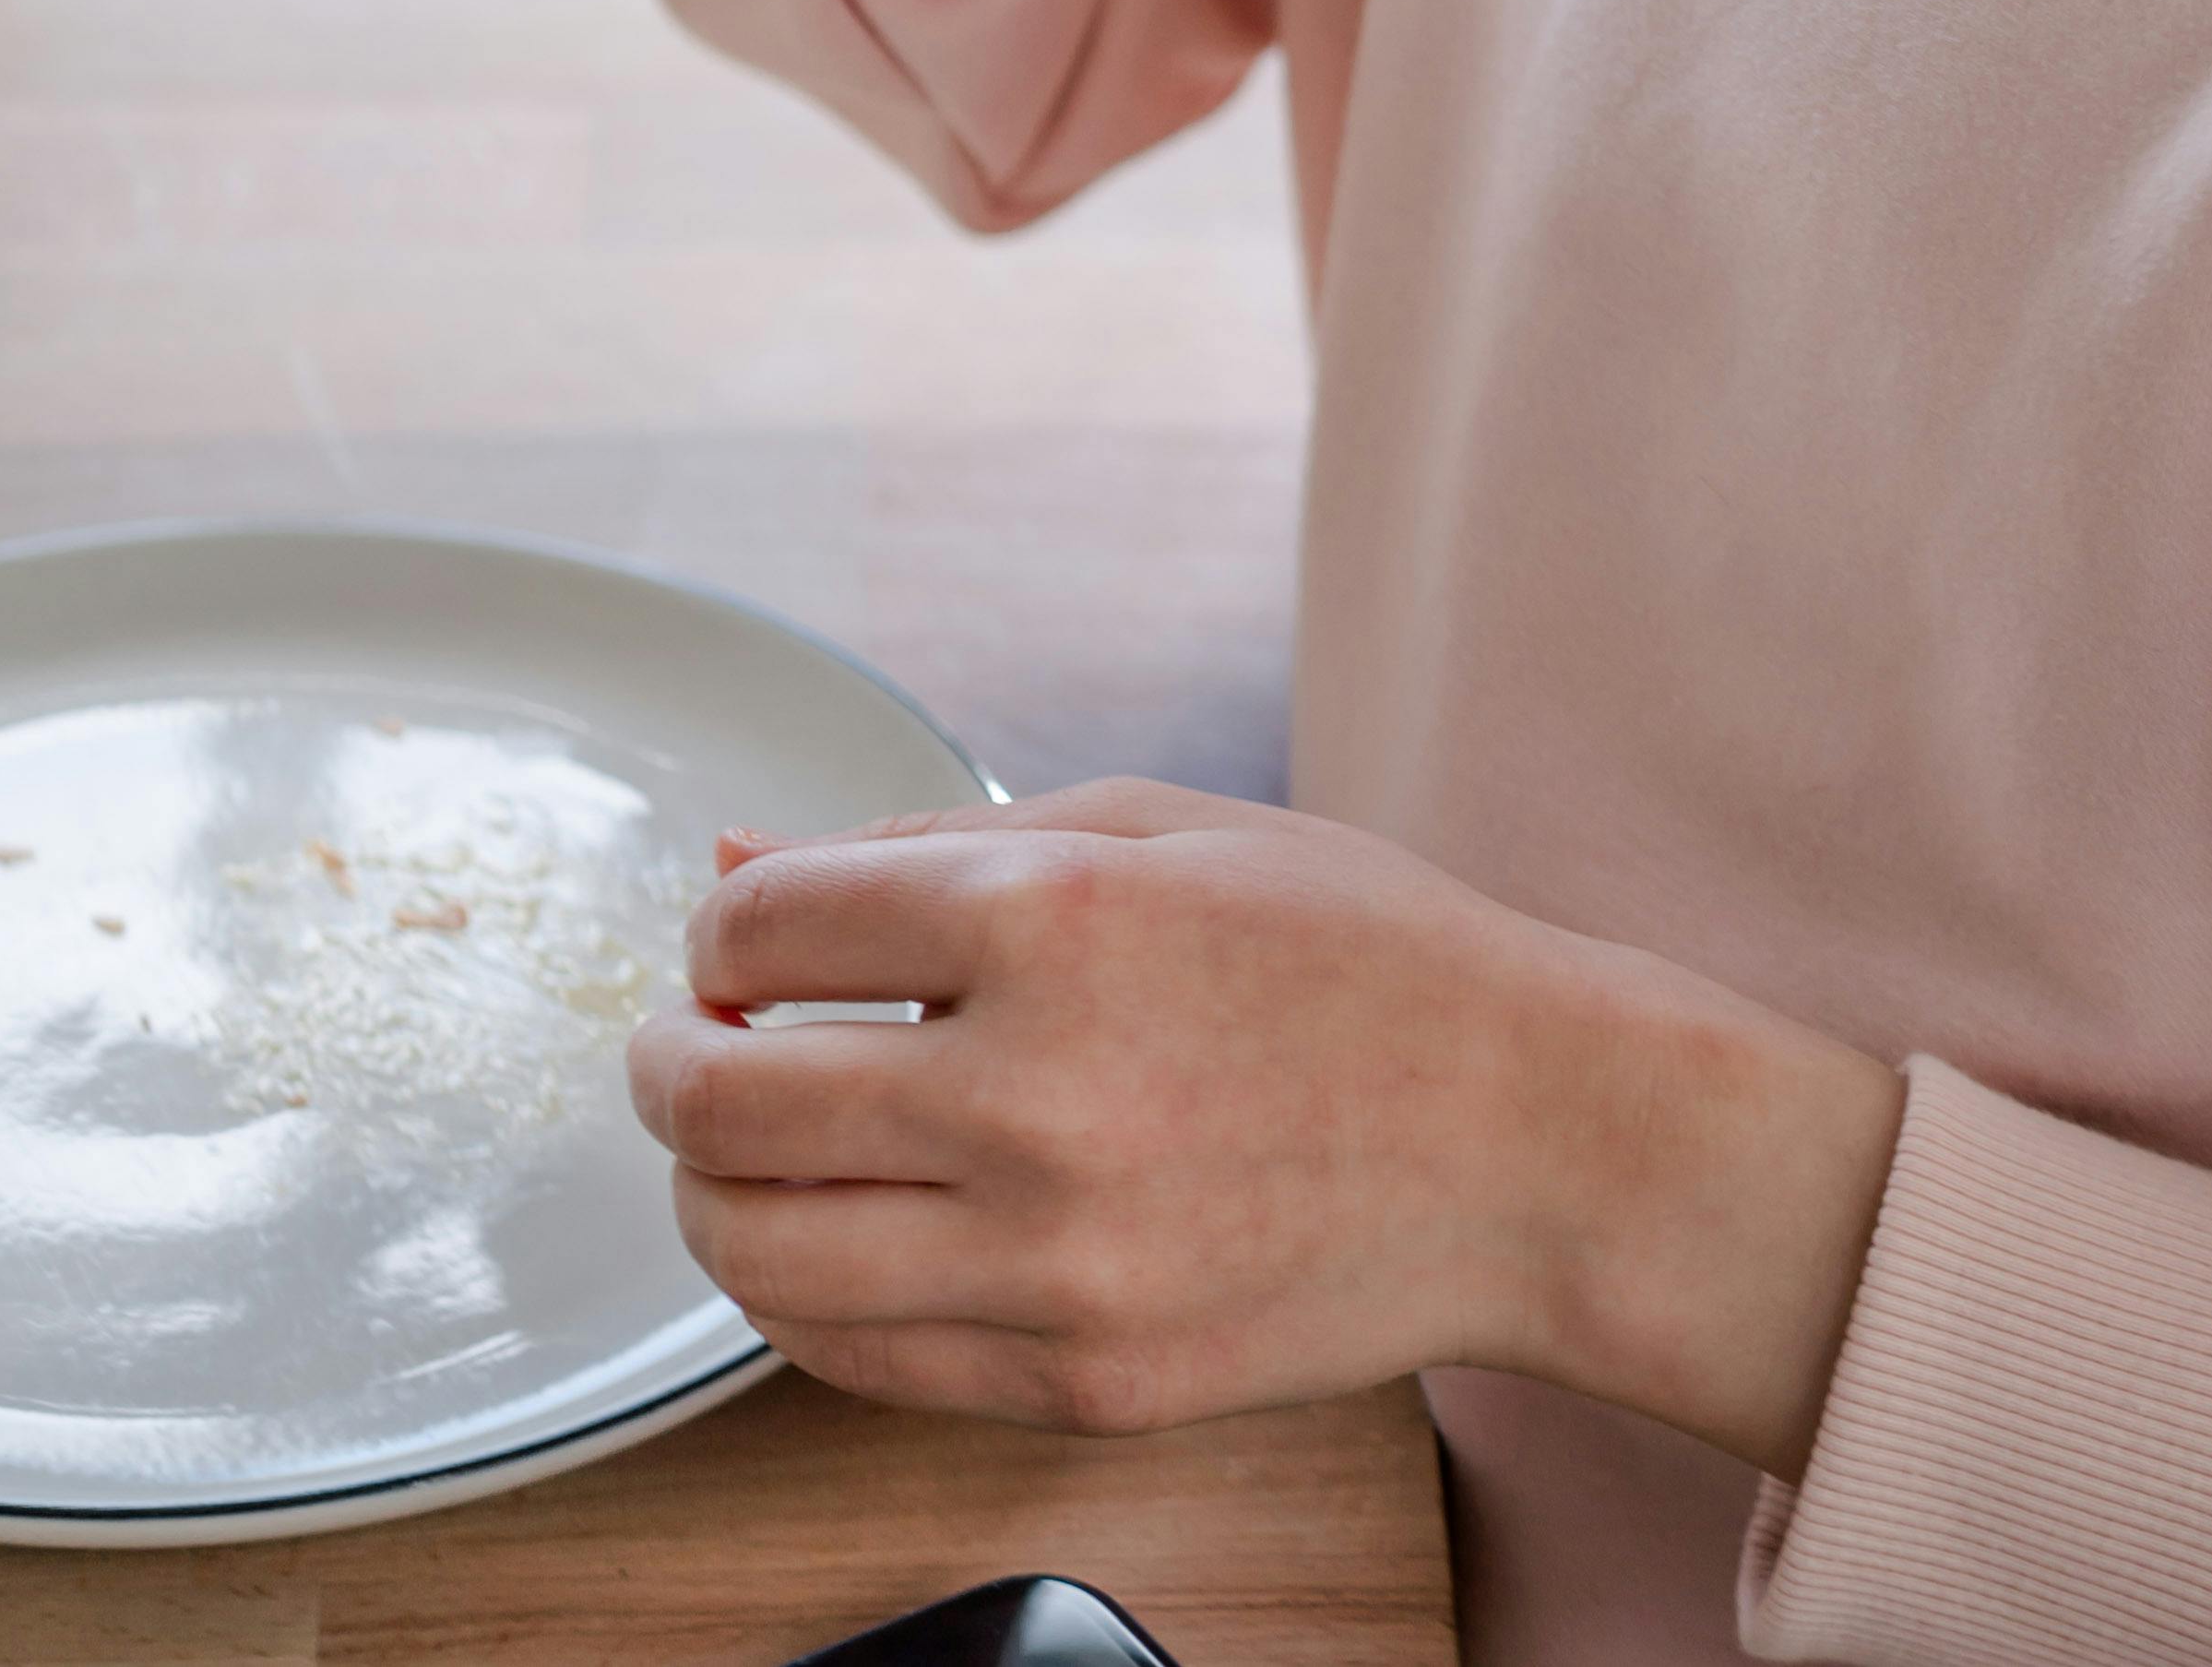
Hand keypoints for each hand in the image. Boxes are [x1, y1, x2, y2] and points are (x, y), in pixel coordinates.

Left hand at [625, 781, 1904, 1469]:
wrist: (1537, 1144)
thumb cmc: (1367, 958)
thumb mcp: (1164, 828)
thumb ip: (937, 841)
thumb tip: (739, 859)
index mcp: (1060, 916)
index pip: (765, 926)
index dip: (723, 927)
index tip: (744, 942)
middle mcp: (1037, 1092)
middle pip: (724, 1104)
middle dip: (673, 1064)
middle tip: (695, 1046)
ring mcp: (1056, 1260)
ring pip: (757, 1253)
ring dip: (712, 1193)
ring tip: (753, 1150)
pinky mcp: (1079, 1383)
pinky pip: (852, 1358)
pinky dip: (803, 1295)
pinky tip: (844, 1234)